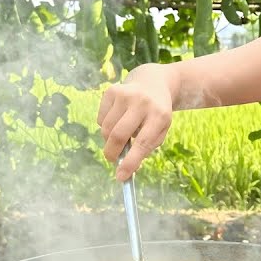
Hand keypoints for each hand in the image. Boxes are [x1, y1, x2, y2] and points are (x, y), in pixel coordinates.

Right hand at [97, 63, 172, 180]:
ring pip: (106, 129)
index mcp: (159, 115)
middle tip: (112, 160)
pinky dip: (105, 126)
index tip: (121, 177)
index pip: (142, 143)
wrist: (152, 84)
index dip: (130, 162)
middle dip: (112, 153)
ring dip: (109, 139)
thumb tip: (125, 169)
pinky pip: (100, 119)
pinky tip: (118, 119)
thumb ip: (145, 149)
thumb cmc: (156, 114)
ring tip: (121, 135)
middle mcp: (142, 103)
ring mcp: (125, 95)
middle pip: (119, 136)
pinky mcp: (111, 91)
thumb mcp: (160, 130)